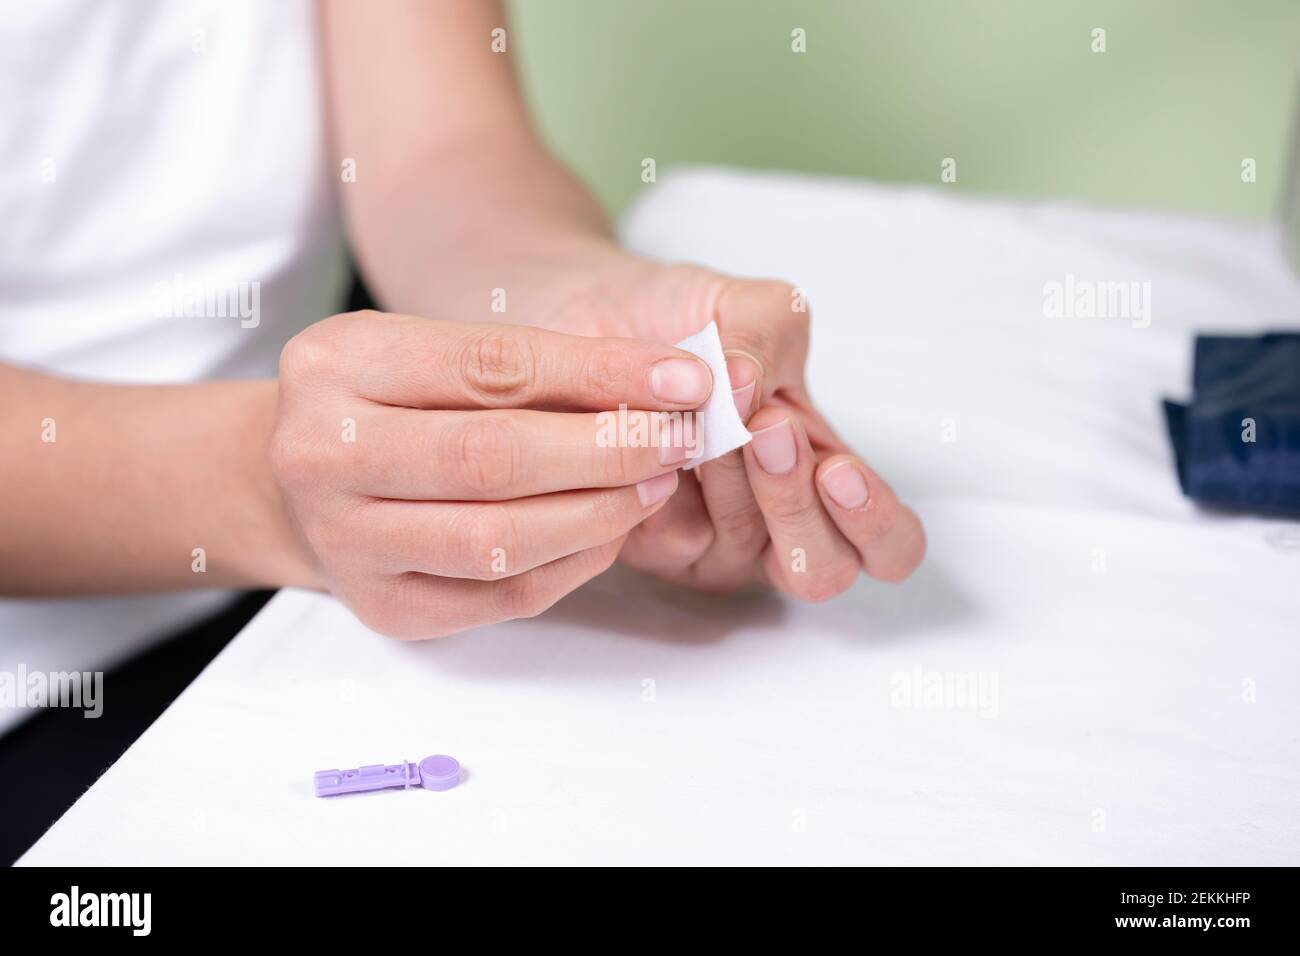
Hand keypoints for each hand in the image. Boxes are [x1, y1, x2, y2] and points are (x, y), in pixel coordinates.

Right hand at [270, 310, 713, 637]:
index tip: (684, 378)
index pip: (492, 366)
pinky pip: (503, 596)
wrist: (301, 482)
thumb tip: (667, 385)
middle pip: (493, 458)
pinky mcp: (383, 607)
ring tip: (656, 482)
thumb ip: (535, 368)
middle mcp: (322, 455)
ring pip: (501, 540)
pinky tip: (611, 530)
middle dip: (610, 449)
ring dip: (602, 512)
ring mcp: (346, 542)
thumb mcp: (437, 355)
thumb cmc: (390, 405)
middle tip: (680, 438)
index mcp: (337, 365)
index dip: (600, 373)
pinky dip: (575, 563)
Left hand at [544, 260, 926, 598]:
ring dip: (730, 480)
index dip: (877, 526)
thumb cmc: (685, 318)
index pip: (887, 546)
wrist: (591, 313)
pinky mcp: (645, 543)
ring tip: (704, 415)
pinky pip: (670, 533)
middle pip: (820, 572)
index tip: (839, 472)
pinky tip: (647, 432)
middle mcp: (772, 524)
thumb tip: (748, 385)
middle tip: (768, 434)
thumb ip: (768, 337)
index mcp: (823, 479)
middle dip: (797, 504)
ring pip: (741, 551)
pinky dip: (665, 478)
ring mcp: (708, 542)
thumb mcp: (749, 308)